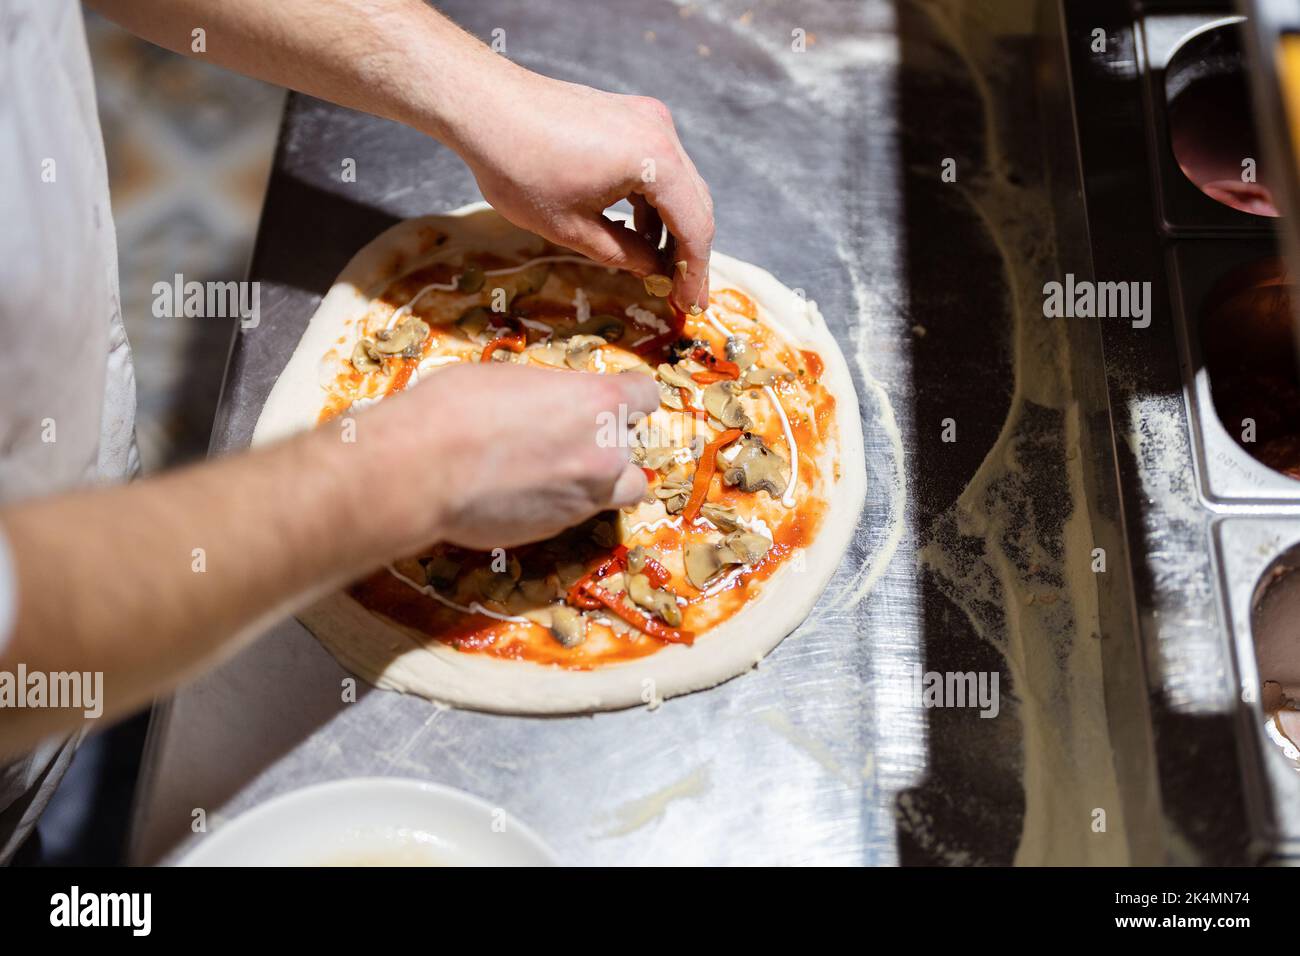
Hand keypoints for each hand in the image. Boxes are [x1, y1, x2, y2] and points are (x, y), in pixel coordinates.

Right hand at [361, 363, 660, 551]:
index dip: (629, 397)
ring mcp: (586, 497)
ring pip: (621, 490)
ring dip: (600, 481)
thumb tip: (548, 405)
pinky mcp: (559, 529)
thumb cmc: (457, 407)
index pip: (646, 395)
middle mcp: (606, 452)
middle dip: (607, 443)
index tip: (613, 399)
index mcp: (600, 402)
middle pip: (633, 448)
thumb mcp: (510, 378)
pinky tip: (525, 493)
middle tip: (568, 438)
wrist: (423, 468)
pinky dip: (561, 504)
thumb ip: (549, 395)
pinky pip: (577, 514)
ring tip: (560, 472)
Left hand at [449, 66, 713, 313]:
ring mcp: (645, 119)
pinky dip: (652, 200)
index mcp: (655, 160)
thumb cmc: (520, 167)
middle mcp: (660, 132)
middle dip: (688, 251)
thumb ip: (623, 254)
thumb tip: (652, 270)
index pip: (694, 225)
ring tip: (657, 268)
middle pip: (694, 202)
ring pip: (676, 184)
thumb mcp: (573, 228)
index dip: (695, 272)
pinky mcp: (627, 116)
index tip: (691, 305)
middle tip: (682, 293)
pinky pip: (655, 166)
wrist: (484, 106)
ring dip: (670, 226)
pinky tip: (637, 231)